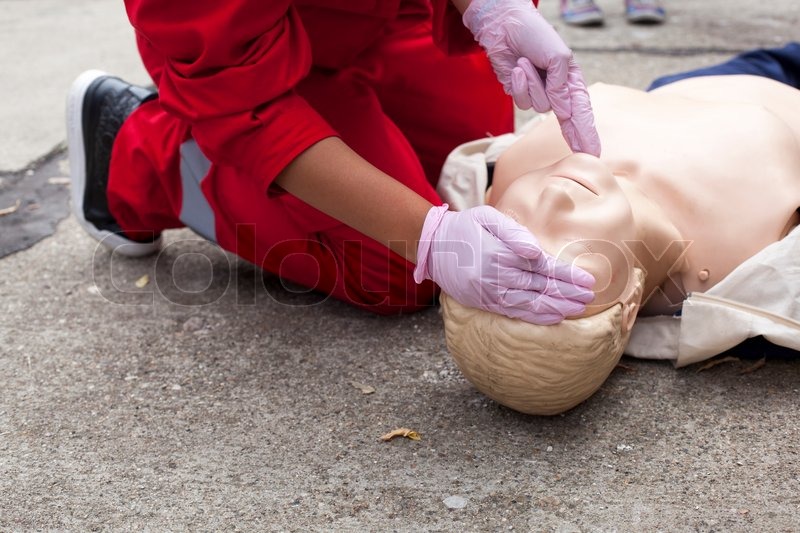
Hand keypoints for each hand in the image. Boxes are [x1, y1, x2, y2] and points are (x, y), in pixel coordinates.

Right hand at [415, 205, 594, 323]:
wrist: (434, 246)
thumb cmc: (465, 226)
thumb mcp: (486, 217)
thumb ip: (513, 232)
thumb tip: (536, 251)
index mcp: (500, 254)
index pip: (543, 267)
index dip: (568, 275)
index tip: (588, 280)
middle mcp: (496, 277)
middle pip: (541, 287)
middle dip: (569, 293)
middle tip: (590, 296)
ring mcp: (490, 293)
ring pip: (531, 304)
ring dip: (558, 307)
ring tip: (579, 308)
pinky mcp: (485, 303)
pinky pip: (516, 313)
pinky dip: (537, 316)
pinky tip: (555, 317)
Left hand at [463, 0, 600, 155]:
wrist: (506, 28)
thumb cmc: (536, 36)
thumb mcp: (558, 56)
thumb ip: (561, 85)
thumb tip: (563, 110)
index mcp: (571, 81)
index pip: (583, 111)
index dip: (588, 132)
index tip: (593, 151)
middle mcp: (557, 91)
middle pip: (568, 122)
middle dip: (576, 137)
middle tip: (585, 155)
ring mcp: (538, 94)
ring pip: (540, 106)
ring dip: (533, 83)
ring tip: (527, 62)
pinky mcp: (520, 94)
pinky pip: (522, 101)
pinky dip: (520, 84)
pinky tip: (518, 68)